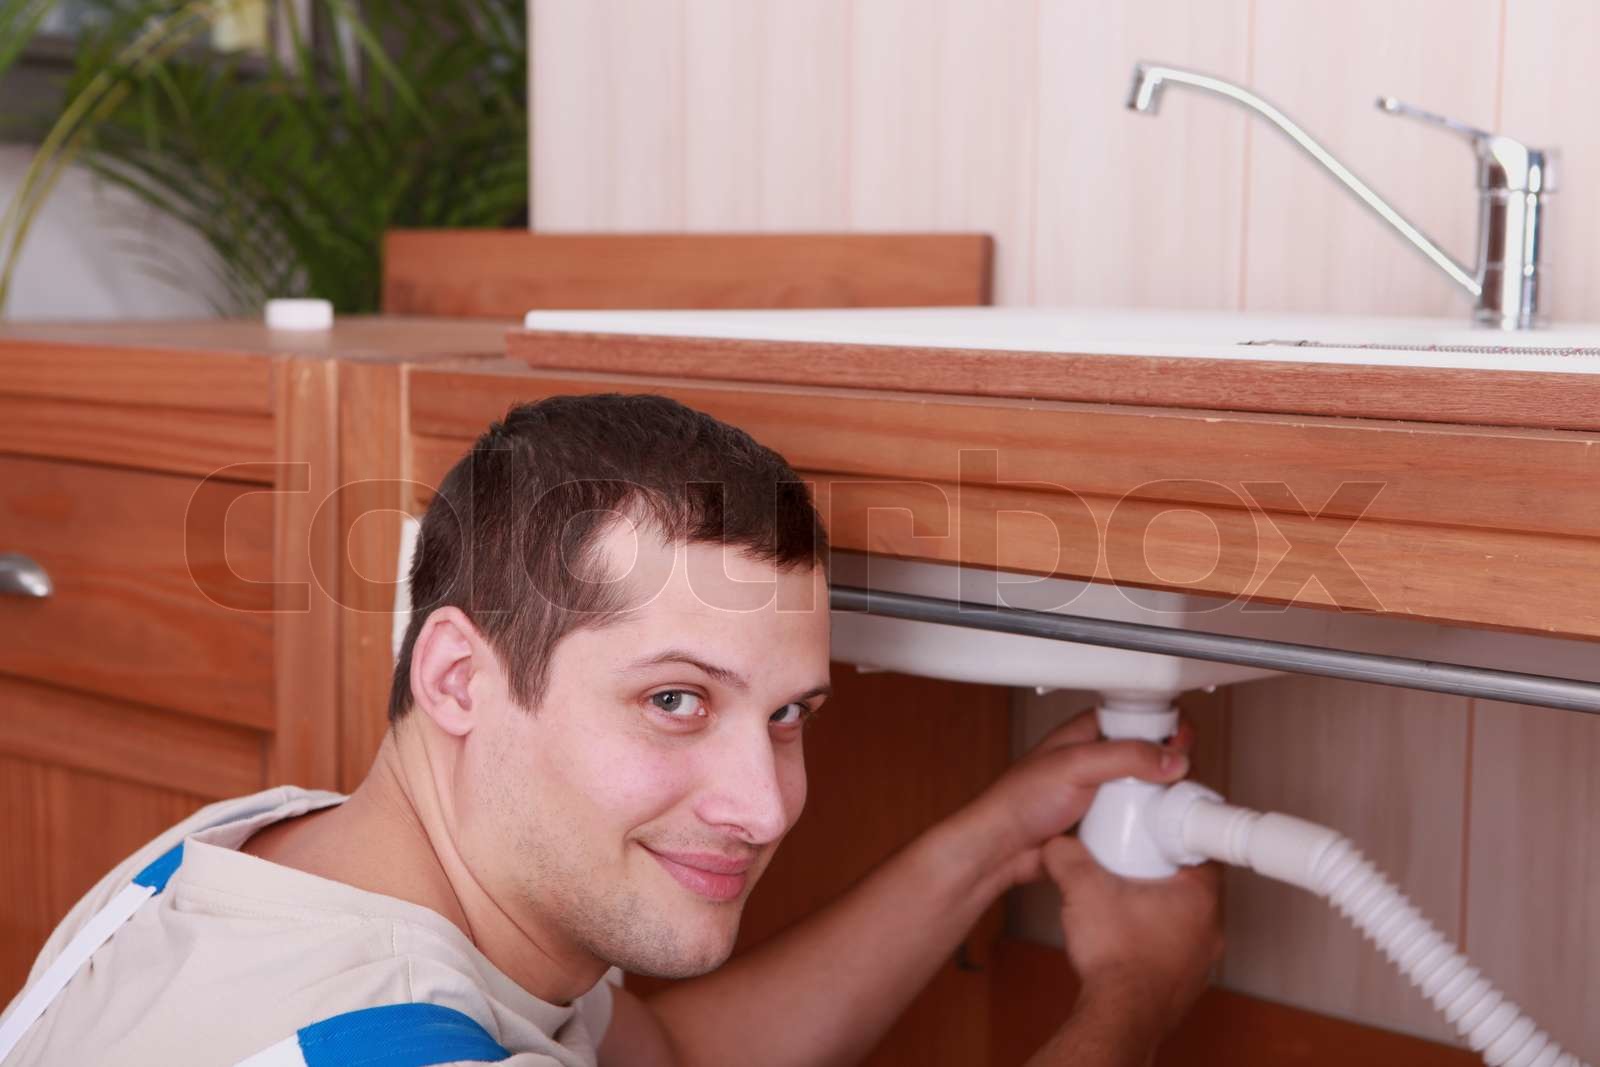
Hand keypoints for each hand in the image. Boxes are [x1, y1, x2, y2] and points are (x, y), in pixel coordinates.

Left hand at [959, 708, 1193, 888]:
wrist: (1003, 848)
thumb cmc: (1020, 800)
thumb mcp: (1076, 767)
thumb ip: (1124, 757)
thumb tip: (1171, 758)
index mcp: (1089, 731)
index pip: (1140, 715)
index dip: (1167, 726)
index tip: (1183, 746)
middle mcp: (1099, 757)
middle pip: (1152, 752)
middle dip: (1171, 764)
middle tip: (1181, 780)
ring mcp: (1103, 789)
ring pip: (1149, 786)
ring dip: (1164, 795)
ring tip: (1175, 804)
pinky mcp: (1105, 819)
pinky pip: (1140, 816)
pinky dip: (1152, 821)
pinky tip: (1158, 829)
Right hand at [1045, 835, 1222, 1038]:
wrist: (1119, 1017)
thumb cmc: (1117, 957)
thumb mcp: (1083, 889)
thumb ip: (1067, 857)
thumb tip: (1056, 846)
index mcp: (1200, 898)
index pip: (1203, 851)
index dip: (1175, 837)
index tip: (1154, 832)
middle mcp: (1210, 931)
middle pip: (1193, 887)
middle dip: (1161, 873)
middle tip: (1132, 862)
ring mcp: (1200, 962)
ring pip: (1185, 921)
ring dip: (1159, 909)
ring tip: (1124, 900)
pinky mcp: (1184, 985)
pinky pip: (1174, 950)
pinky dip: (1153, 940)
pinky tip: (1125, 939)